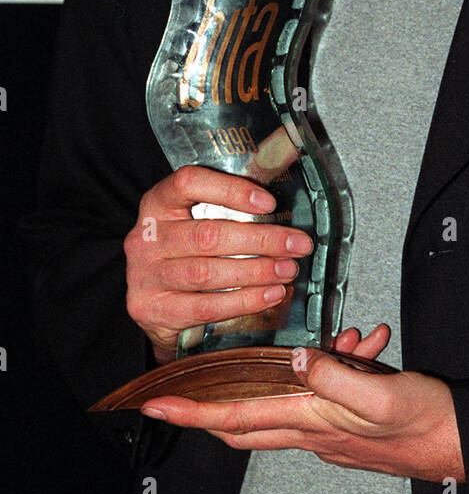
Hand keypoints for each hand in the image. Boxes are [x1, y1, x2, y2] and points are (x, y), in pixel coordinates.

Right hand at [123, 165, 312, 363]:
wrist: (150, 307)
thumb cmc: (183, 254)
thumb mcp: (193, 222)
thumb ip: (227, 209)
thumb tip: (282, 203)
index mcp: (157, 204)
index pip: (188, 183)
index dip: (230, 189)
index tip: (268, 203)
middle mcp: (147, 238)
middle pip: (208, 234)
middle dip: (261, 239)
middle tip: (296, 244)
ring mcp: (146, 276)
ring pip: (207, 272)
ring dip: (256, 271)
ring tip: (287, 270)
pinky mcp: (155, 310)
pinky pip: (206, 306)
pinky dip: (245, 301)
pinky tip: (271, 294)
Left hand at [139, 324, 465, 482]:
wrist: (463, 443)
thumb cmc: (427, 424)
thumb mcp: (381, 394)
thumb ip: (336, 374)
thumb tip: (296, 357)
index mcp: (312, 422)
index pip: (236, 419)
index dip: (193, 411)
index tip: (157, 404)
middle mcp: (314, 430)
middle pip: (246, 420)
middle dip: (213, 404)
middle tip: (185, 387)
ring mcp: (331, 429)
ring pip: (290, 396)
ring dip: (299, 366)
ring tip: (345, 340)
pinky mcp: (351, 420)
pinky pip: (328, 389)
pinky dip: (339, 364)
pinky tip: (367, 345)